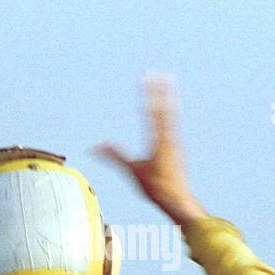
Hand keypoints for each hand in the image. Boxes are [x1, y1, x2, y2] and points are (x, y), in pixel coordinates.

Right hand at [95, 75, 206, 226]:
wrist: (179, 201)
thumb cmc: (157, 189)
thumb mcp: (132, 172)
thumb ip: (114, 156)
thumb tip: (95, 147)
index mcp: (160, 141)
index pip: (152, 112)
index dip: (150, 94)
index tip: (147, 78)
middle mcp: (171, 138)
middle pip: (165, 109)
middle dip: (161, 91)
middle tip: (160, 73)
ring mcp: (176, 142)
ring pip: (171, 116)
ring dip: (167, 99)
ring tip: (167, 85)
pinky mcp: (177, 148)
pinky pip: (172, 125)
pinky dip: (169, 113)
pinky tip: (168, 112)